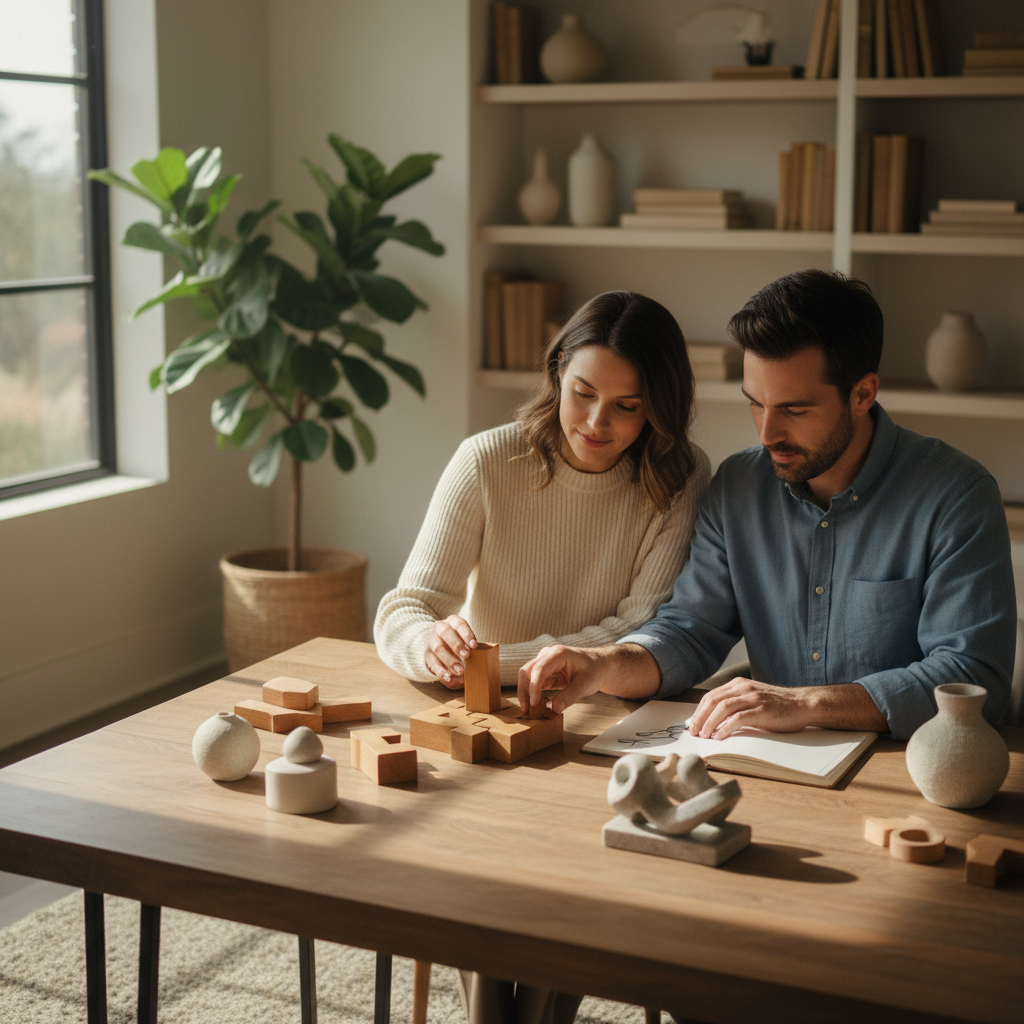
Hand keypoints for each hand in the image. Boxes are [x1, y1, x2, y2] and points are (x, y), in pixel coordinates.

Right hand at [424, 615, 477, 687]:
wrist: (443, 649)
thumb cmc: (461, 644)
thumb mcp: (467, 643)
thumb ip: (471, 650)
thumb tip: (477, 664)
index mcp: (452, 622)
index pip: (459, 624)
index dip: (467, 634)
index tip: (474, 645)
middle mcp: (440, 629)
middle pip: (445, 633)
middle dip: (457, 645)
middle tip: (467, 656)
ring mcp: (432, 642)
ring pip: (438, 648)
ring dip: (450, 660)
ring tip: (460, 671)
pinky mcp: (428, 656)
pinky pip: (432, 663)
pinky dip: (441, 671)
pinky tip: (448, 677)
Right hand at [518, 645, 607, 714]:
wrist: (598, 666)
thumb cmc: (594, 671)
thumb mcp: (585, 685)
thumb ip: (569, 697)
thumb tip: (553, 709)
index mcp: (558, 654)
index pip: (540, 669)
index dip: (534, 687)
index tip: (534, 704)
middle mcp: (548, 655)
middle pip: (527, 671)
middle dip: (524, 691)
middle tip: (526, 710)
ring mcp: (544, 662)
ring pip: (527, 677)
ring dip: (525, 693)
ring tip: (528, 711)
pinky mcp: (545, 672)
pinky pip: (533, 682)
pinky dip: (531, 694)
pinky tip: (534, 706)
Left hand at [688, 678, 815, 739]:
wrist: (802, 704)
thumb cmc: (777, 706)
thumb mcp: (752, 699)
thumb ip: (735, 704)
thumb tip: (713, 720)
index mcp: (738, 684)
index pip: (711, 696)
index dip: (698, 711)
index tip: (692, 725)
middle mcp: (743, 688)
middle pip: (713, 701)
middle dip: (700, 718)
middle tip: (694, 733)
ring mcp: (753, 698)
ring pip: (722, 708)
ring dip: (709, 723)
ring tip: (704, 736)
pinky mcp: (762, 710)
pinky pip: (738, 718)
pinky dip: (725, 728)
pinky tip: (720, 737)